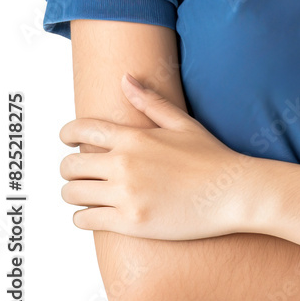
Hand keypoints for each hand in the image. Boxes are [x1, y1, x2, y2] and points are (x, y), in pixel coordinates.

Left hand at [59, 73, 261, 239]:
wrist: (232, 192)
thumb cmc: (210, 157)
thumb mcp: (182, 123)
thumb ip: (150, 101)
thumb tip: (125, 77)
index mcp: (134, 137)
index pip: (81, 130)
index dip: (67, 134)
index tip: (68, 140)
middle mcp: (125, 164)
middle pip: (70, 166)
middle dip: (70, 168)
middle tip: (81, 172)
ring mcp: (126, 195)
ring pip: (72, 194)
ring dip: (74, 194)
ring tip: (87, 193)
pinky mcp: (130, 222)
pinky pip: (85, 220)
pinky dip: (83, 217)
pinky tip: (96, 212)